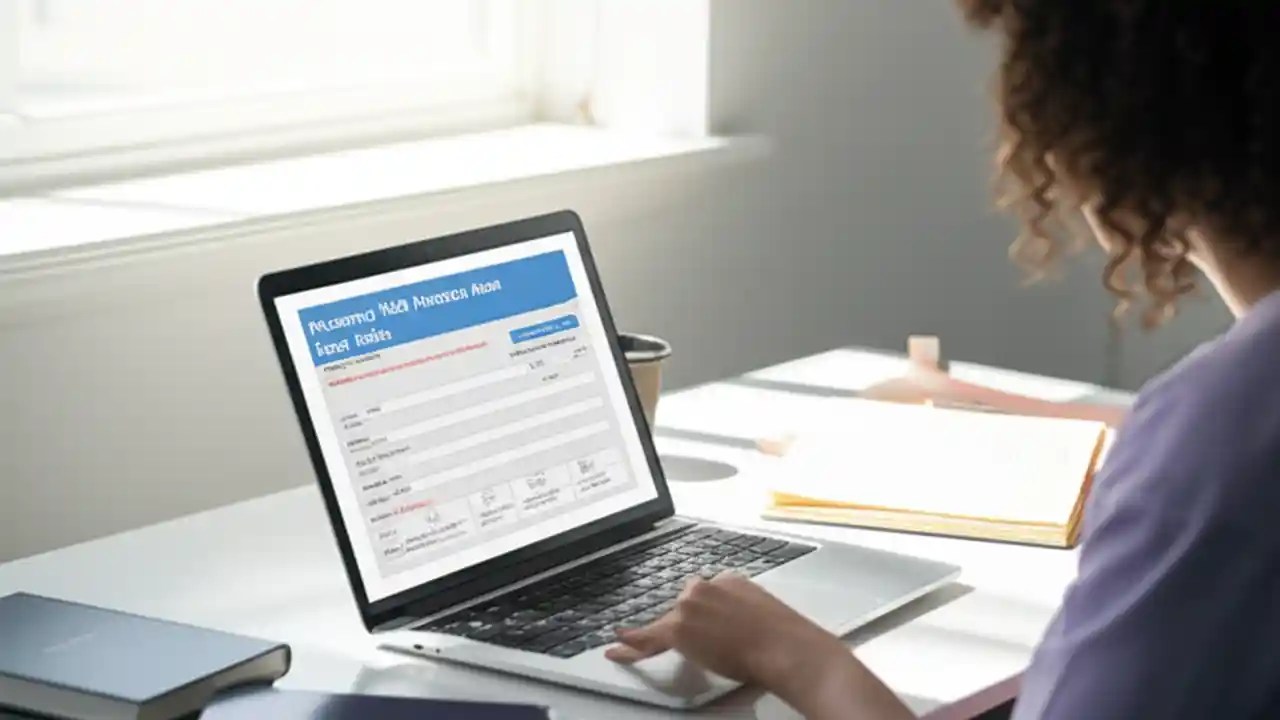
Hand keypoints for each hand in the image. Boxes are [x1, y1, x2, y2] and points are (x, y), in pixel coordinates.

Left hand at [606, 573, 914, 719]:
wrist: (783, 647)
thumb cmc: (783, 639)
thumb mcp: (761, 609)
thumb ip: (737, 608)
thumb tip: (727, 622)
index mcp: (730, 579)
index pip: (703, 596)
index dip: (702, 617)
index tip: (705, 626)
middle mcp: (706, 585)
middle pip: (686, 607)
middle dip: (697, 626)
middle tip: (722, 645)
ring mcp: (690, 603)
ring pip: (674, 622)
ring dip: (685, 637)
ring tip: (712, 651)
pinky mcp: (680, 625)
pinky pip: (651, 635)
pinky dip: (633, 641)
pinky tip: (617, 644)